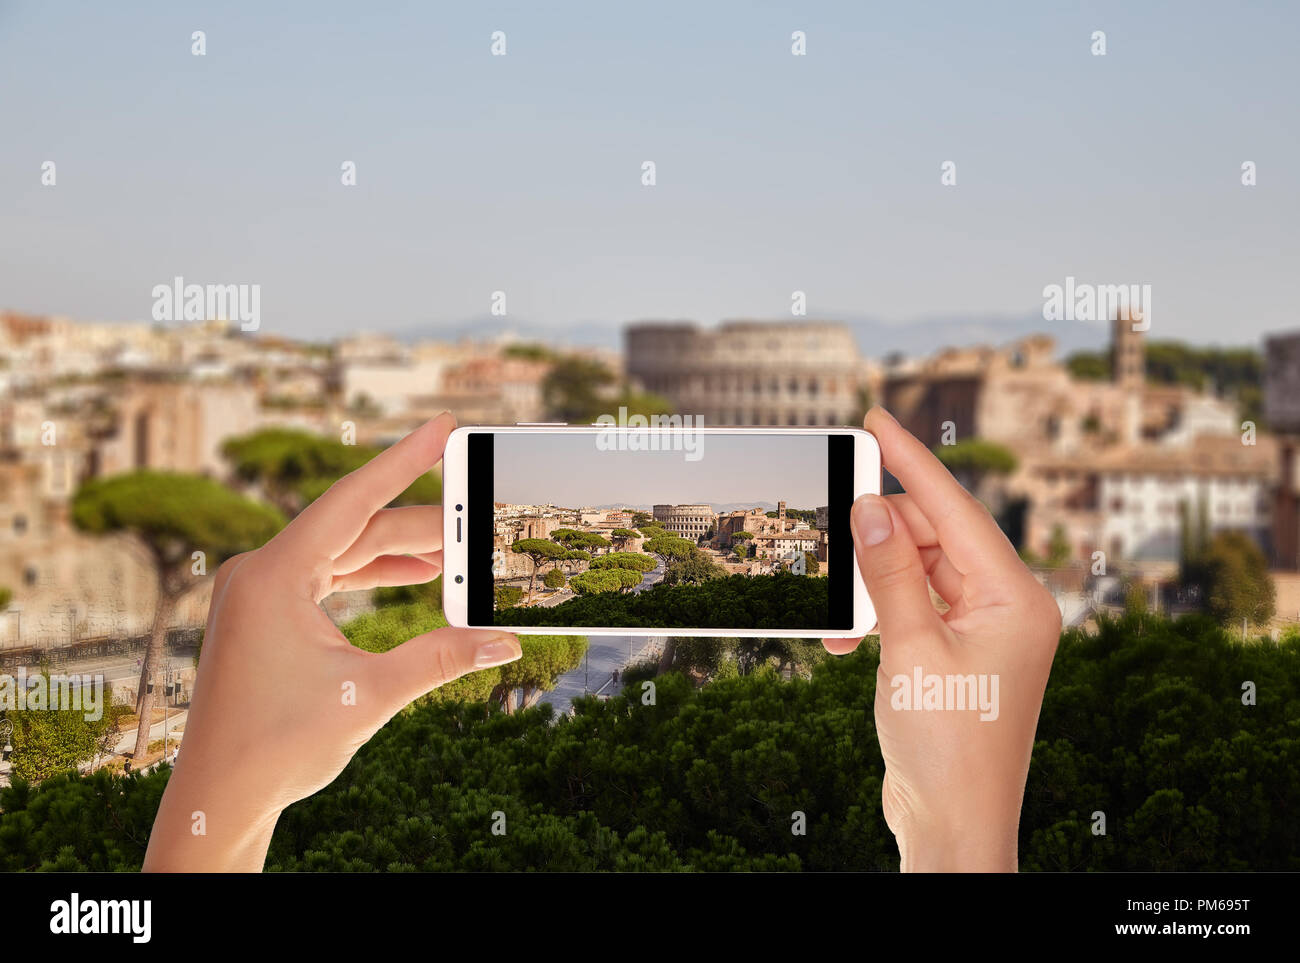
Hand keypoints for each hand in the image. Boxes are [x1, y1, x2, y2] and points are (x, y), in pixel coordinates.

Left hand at [142, 413, 521, 871]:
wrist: (218, 796)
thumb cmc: (278, 747)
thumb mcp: (370, 695)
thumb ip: (440, 658)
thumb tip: (505, 639)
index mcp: (274, 576)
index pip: (352, 500)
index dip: (404, 460)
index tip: (443, 427)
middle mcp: (259, 572)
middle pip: (355, 528)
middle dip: (421, 525)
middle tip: (478, 517)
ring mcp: (258, 592)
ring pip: (342, 552)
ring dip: (399, 551)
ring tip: (457, 549)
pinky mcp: (264, 614)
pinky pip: (326, 576)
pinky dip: (371, 574)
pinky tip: (414, 576)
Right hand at [825, 407, 1060, 871]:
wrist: (954, 823)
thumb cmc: (948, 744)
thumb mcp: (909, 648)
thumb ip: (887, 571)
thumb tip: (870, 506)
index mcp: (1016, 597)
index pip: (956, 508)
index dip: (912, 460)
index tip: (877, 418)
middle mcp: (1007, 607)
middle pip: (933, 538)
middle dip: (878, 538)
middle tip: (831, 529)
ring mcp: (984, 632)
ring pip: (917, 574)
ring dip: (871, 587)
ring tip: (837, 611)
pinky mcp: (959, 654)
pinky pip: (913, 609)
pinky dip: (876, 617)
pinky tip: (844, 641)